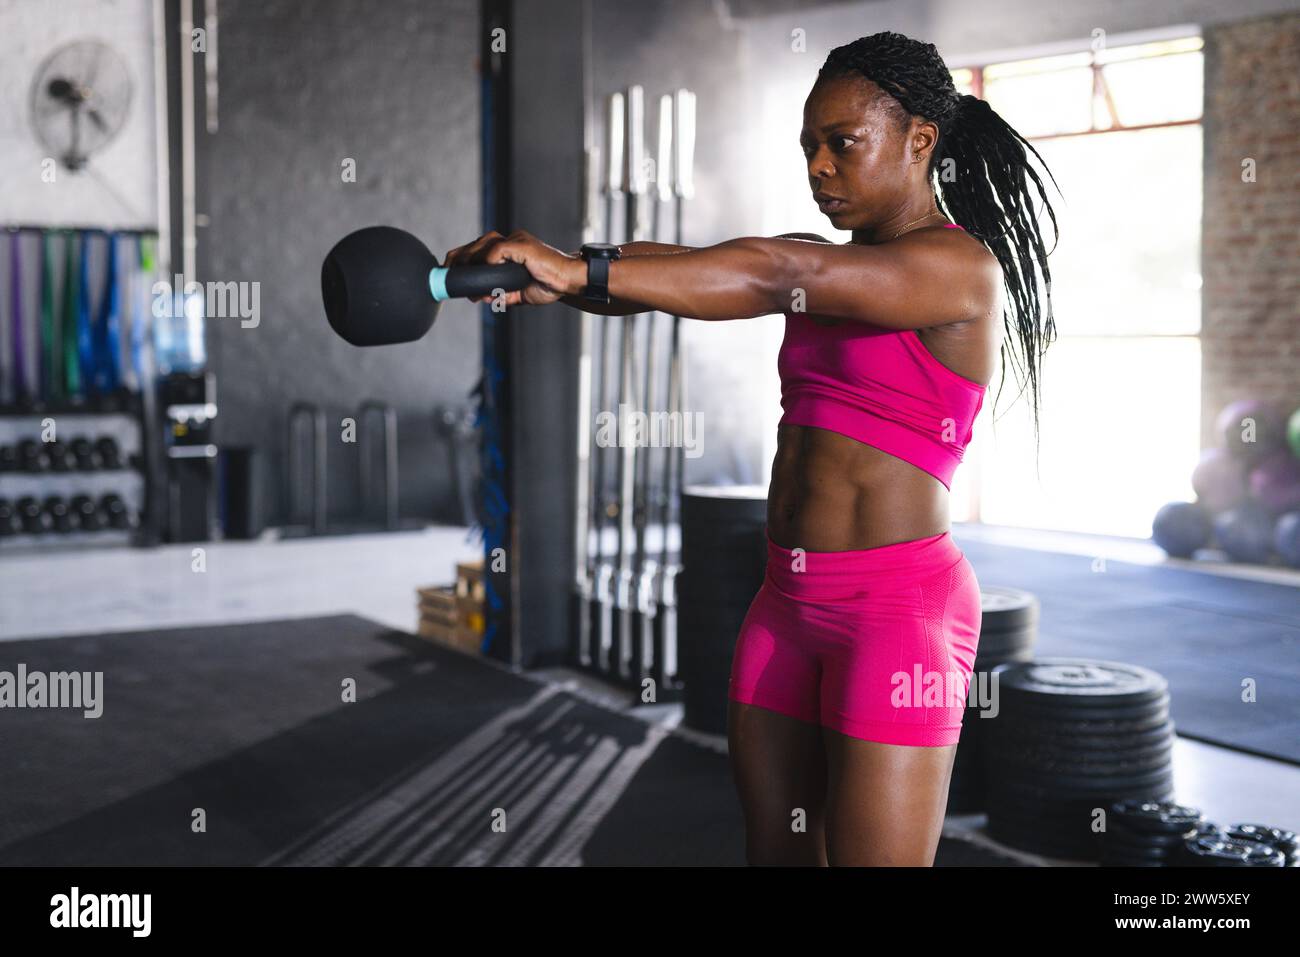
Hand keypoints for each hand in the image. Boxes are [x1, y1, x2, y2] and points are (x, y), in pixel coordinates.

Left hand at [446, 229, 582, 306]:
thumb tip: (480, 297)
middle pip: (475, 244)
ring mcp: (516, 241)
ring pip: (483, 245)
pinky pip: (497, 251)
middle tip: (448, 274)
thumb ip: (500, 294)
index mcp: (509, 249)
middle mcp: (510, 241)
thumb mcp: (519, 293)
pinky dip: (488, 263)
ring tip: (462, 276)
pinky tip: (485, 274)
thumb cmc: (549, 285)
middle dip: (458, 258)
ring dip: (470, 261)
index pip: (478, 248)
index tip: (448, 271)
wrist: (569, 281)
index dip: (461, 258)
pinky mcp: (522, 245)